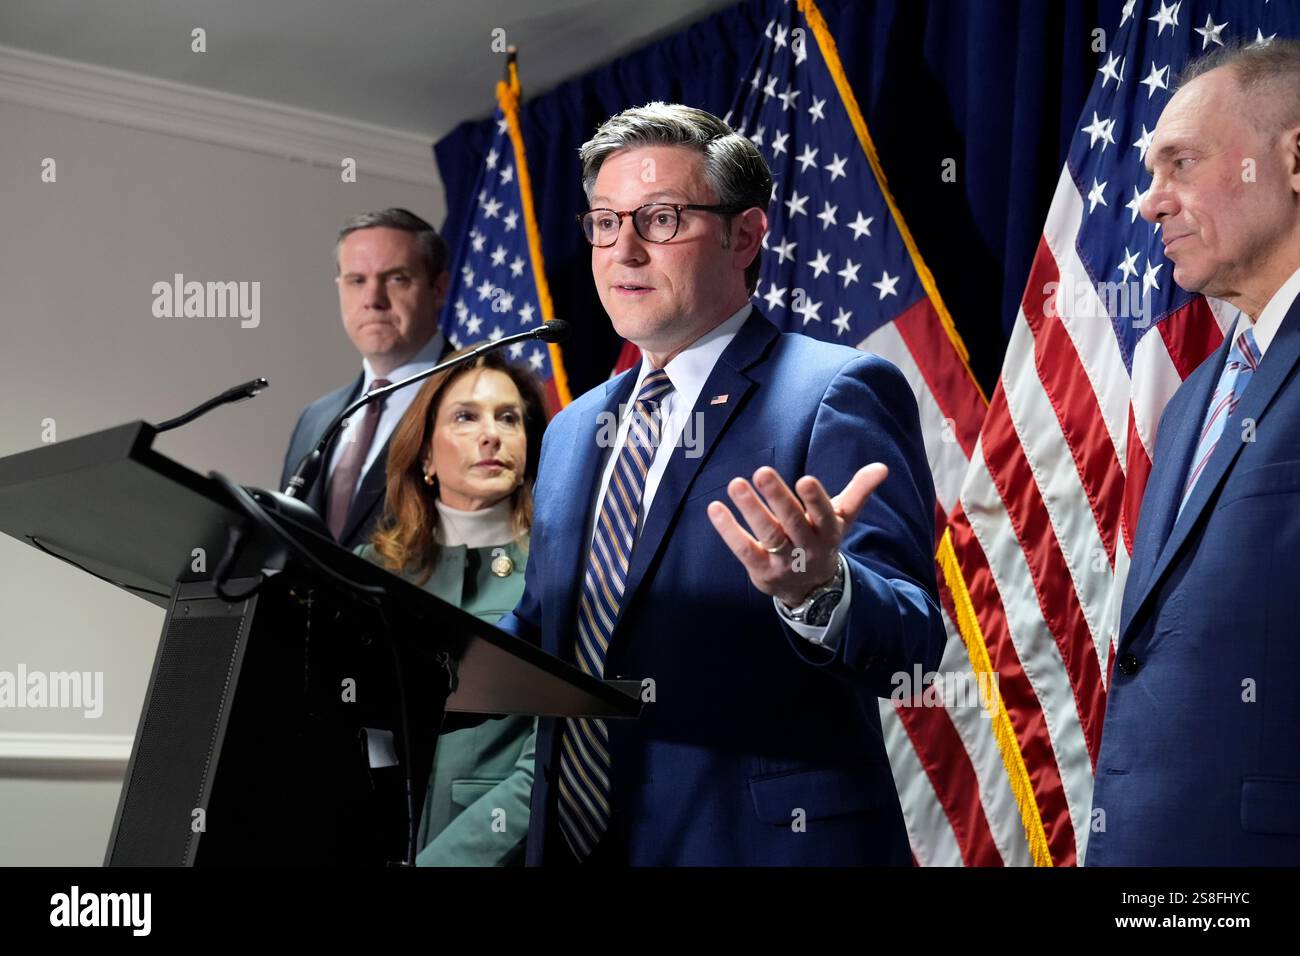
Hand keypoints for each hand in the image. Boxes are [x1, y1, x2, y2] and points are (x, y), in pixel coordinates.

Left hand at [706, 463, 887, 606]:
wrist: (813, 589)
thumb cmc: (823, 540)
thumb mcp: (842, 518)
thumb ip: (859, 491)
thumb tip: (882, 468)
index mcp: (827, 531)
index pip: (823, 514)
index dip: (814, 500)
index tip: (805, 480)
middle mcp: (807, 547)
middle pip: (792, 522)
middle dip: (778, 498)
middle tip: (761, 472)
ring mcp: (783, 561)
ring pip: (768, 534)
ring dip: (751, 509)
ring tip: (735, 484)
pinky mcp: (761, 570)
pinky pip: (744, 549)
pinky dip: (728, 530)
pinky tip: (715, 508)